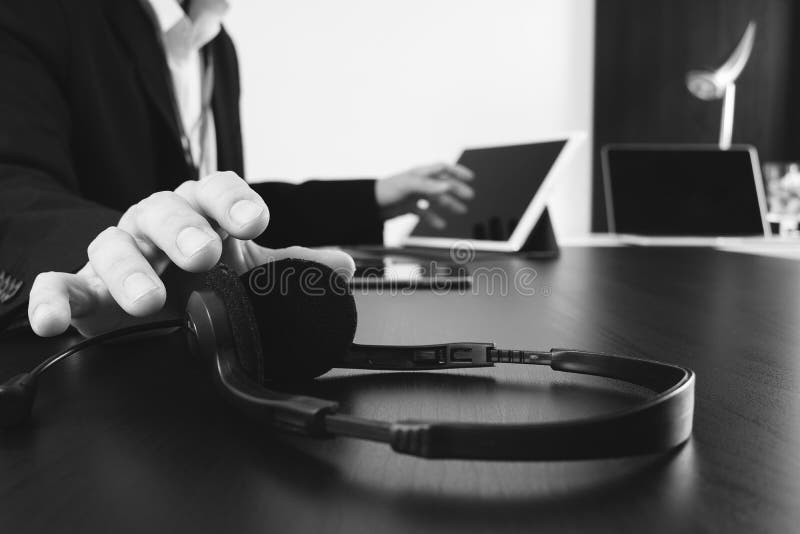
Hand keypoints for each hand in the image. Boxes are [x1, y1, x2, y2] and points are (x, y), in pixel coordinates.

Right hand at [28, 171, 354, 336]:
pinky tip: (55, 318)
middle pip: (163, 211)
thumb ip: (290, 267)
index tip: (255, 220)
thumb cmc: (202, 276)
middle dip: (183, 230)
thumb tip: (343, 268)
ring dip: (129, 271)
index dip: (234, 202)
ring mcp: (116, 254)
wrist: (152, 299)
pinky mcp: (81, 287)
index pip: (216, 190)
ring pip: (112, 246)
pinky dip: (52, 299)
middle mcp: (156, 224)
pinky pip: (58, 285)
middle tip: (202, 253)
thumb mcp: (247, 270)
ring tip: (147, 300)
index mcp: (200, 212)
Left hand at [375, 163, 474, 227]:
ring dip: (449, 204)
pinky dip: (434, 218)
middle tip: (469, 197)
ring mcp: (414, 195)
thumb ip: (429, 186)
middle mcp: (419, 183)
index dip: (457, 171)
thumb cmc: (386, 191)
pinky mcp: (409, 207)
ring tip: (461, 211)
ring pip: (436, 199)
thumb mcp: (409, 186)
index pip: (442, 168)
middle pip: (443, 185)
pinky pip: (425, 213)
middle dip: (457, 190)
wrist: (368, 206)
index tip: (470, 178)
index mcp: (420, 173)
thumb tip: (448, 187)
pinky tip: (440, 225)